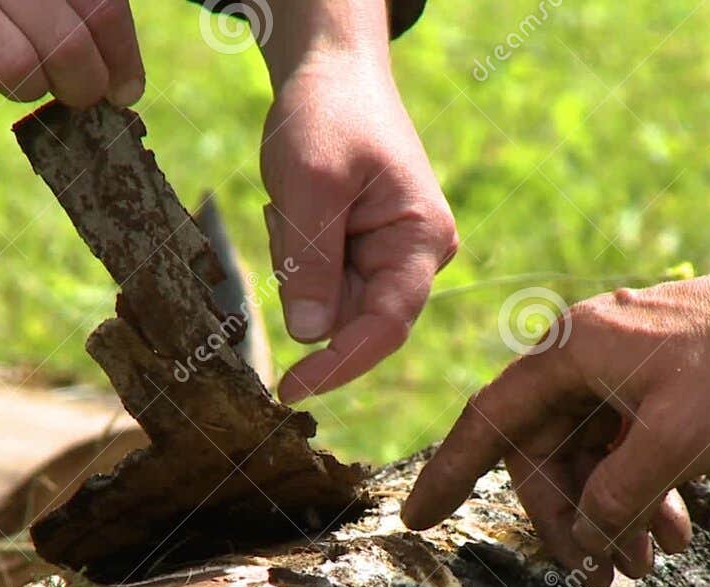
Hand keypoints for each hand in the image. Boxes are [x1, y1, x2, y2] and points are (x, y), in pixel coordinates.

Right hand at [0, 0, 144, 106]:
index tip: (126, 90)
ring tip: (21, 78)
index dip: (122, 59)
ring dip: (26, 88)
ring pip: (14, 65)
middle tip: (76, 93)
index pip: (101, 8)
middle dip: (81, 85)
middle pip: (66, 44)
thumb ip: (76, 6)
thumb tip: (124, 82)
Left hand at [254, 5, 456, 401]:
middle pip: (351, 317)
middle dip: (307, 283)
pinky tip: (295, 207)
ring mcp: (390, 257)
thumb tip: (310, 337)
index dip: (338, 365)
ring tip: (294, 202)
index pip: (385, 327)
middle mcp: (417, 257)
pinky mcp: (362, 254)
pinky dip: (295, 253)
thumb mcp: (310, 182)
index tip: (290, 389)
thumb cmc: (328, 114)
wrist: (330, 73)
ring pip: (328, 302)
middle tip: (286, 214)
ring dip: (296, 264)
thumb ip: (310, 260)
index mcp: (423, 239)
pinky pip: (318, 281)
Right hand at [402, 197, 709, 586]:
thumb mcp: (678, 437)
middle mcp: (587, 361)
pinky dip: (647, 493)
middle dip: (569, 521)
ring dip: (614, 516)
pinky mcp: (666, 389)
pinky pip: (633, 451)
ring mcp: (628, 375)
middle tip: (599, 580)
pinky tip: (678, 533)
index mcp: (571, 354)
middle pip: (545, 455)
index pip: (488, 421)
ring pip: (594, 460)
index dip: (448, 473)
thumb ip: (618, 493)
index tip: (416, 521)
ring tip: (649, 566)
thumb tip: (588, 536)